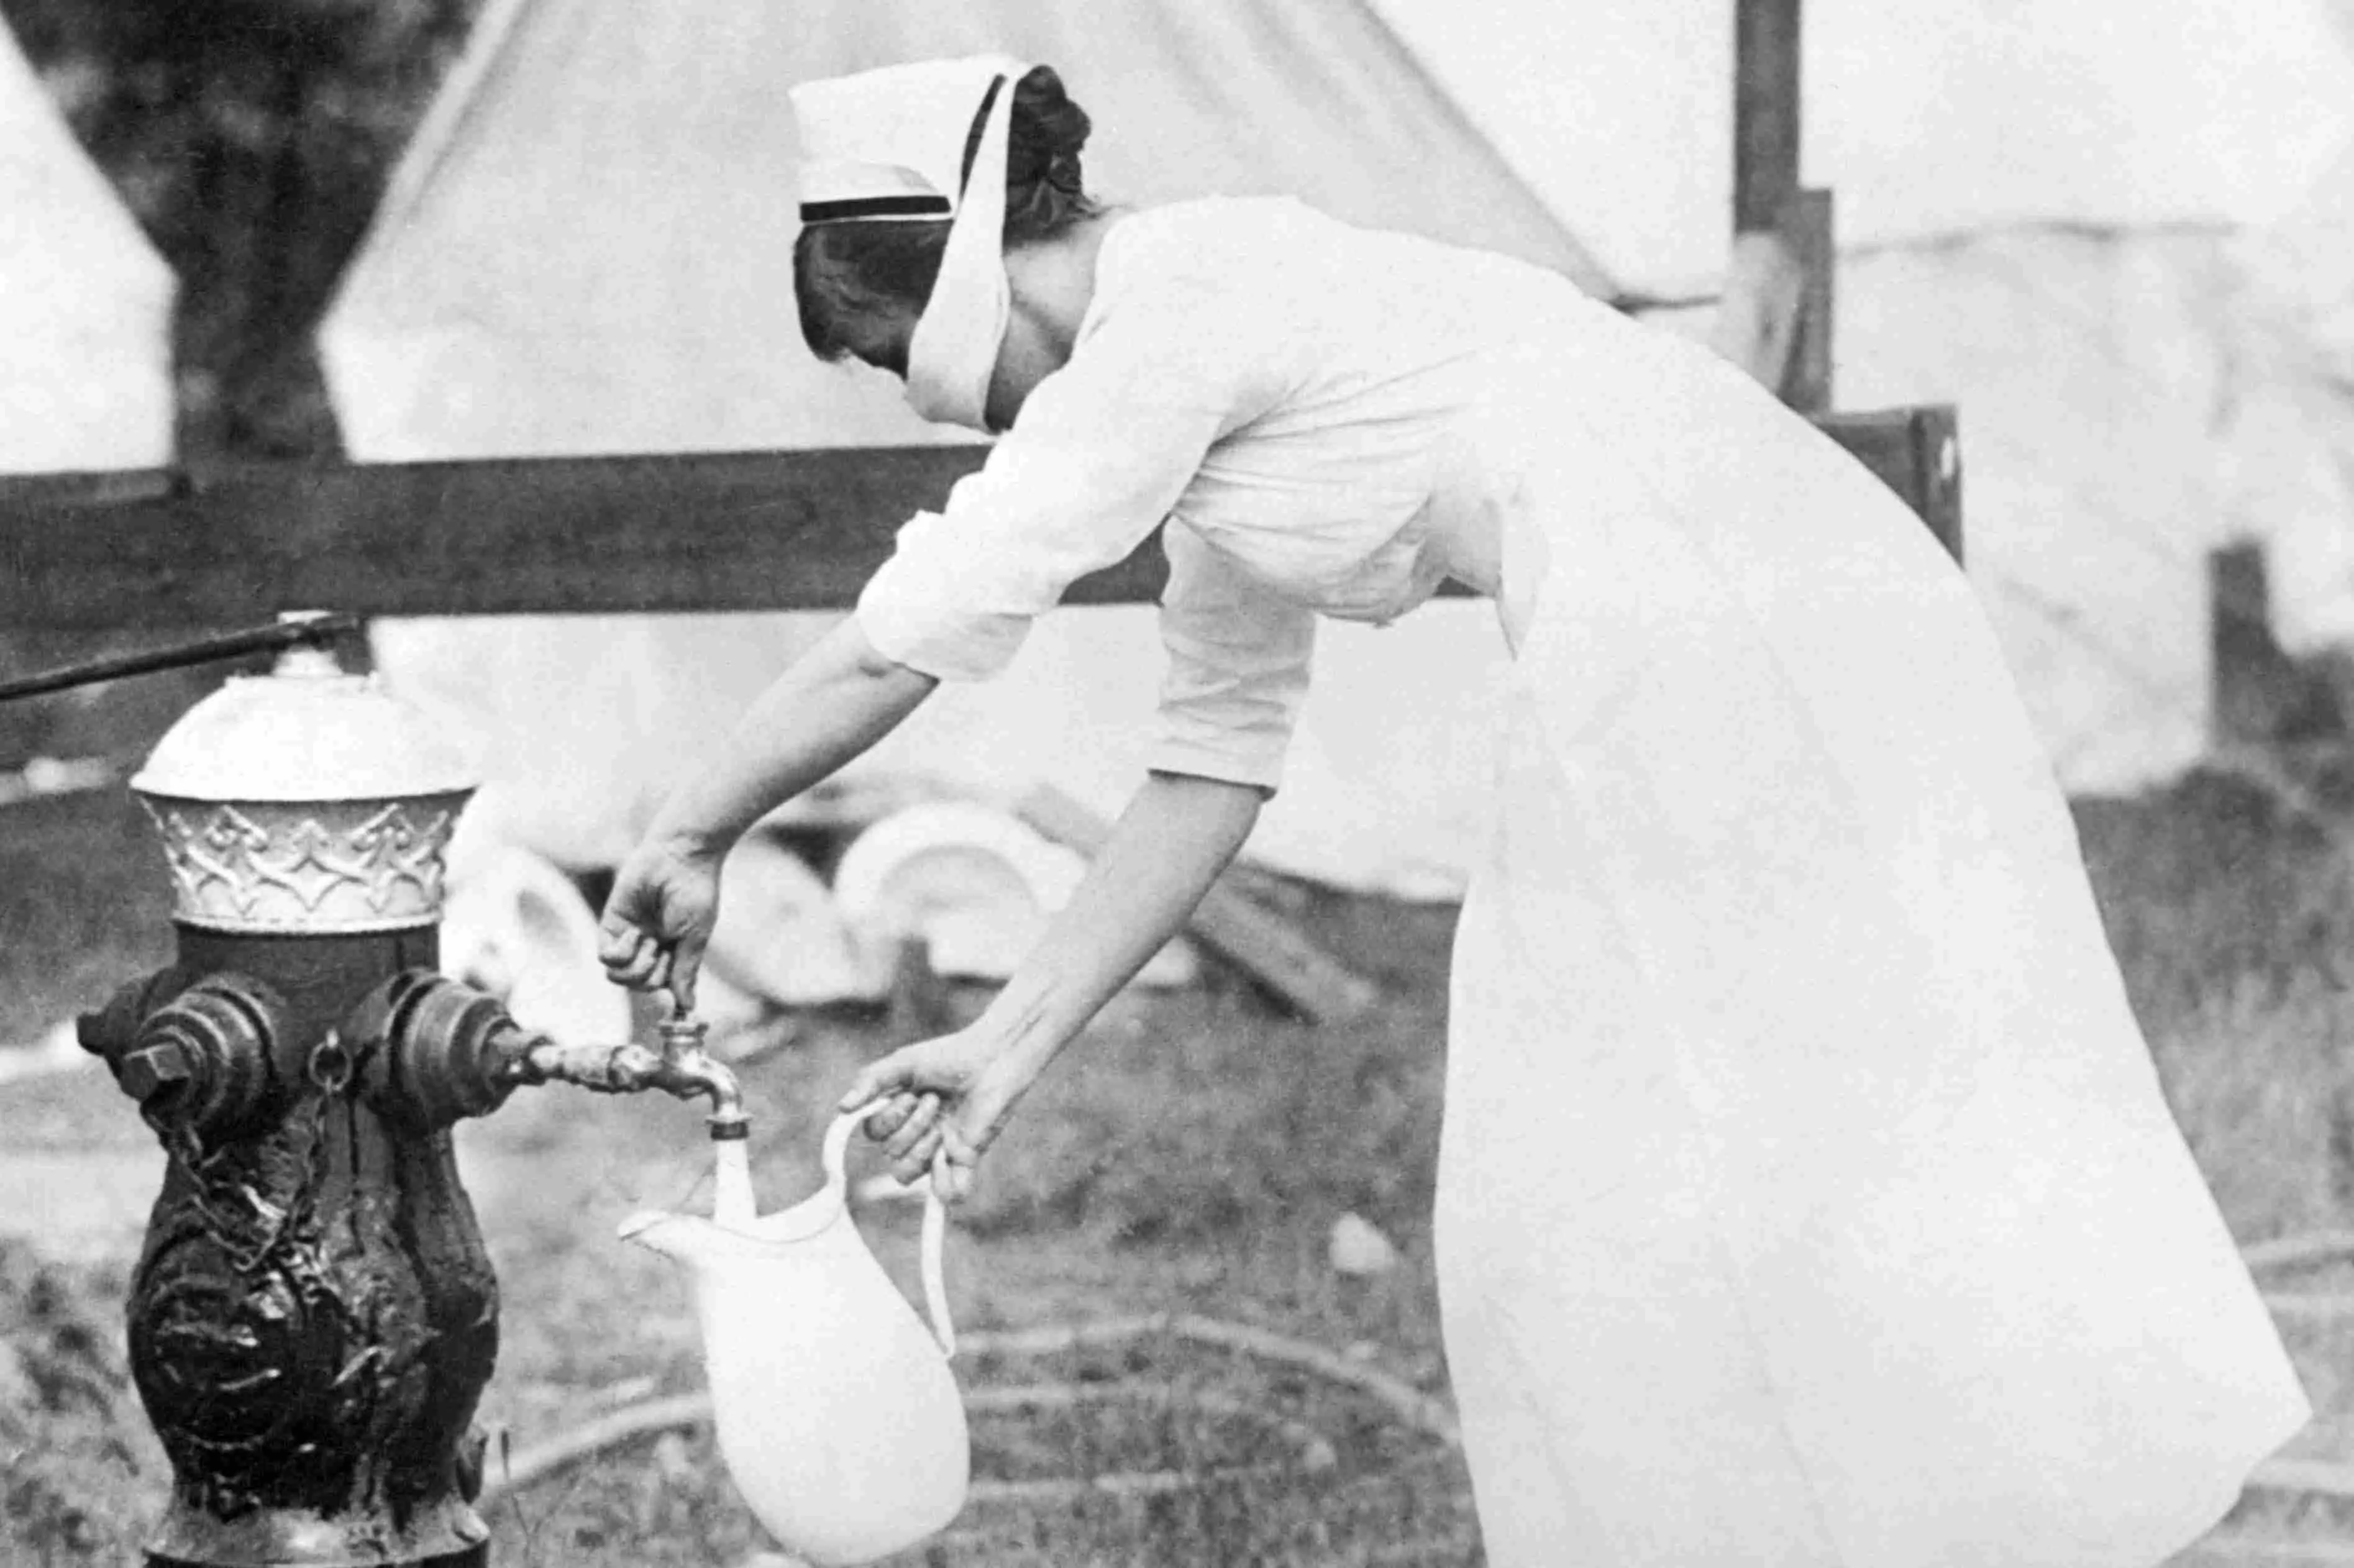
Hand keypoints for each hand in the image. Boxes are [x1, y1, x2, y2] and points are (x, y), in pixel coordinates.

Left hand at [598, 834, 722, 1010]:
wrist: (681, 857)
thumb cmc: (695, 894)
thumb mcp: (695, 938)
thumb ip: (685, 972)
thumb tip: (687, 1008)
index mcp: (671, 949)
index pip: (661, 985)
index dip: (666, 991)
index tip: (674, 999)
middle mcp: (648, 945)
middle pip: (637, 984)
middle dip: (651, 977)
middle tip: (662, 953)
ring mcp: (629, 935)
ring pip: (618, 976)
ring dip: (637, 967)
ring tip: (650, 943)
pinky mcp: (611, 923)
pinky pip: (606, 957)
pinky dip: (621, 952)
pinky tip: (636, 933)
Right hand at [838, 1026, 1034, 1203]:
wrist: (994, 1059)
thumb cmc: (950, 1056)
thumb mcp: (904, 1063)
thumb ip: (871, 1081)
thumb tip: (842, 1108)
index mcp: (899, 1115)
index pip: (875, 1135)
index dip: (886, 1122)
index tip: (907, 1096)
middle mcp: (916, 1136)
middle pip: (891, 1154)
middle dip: (910, 1127)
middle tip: (933, 1100)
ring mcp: (940, 1150)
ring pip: (908, 1175)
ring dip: (921, 1149)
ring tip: (943, 1124)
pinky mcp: (965, 1159)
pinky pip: (949, 1195)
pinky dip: (946, 1187)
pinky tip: (950, 1156)